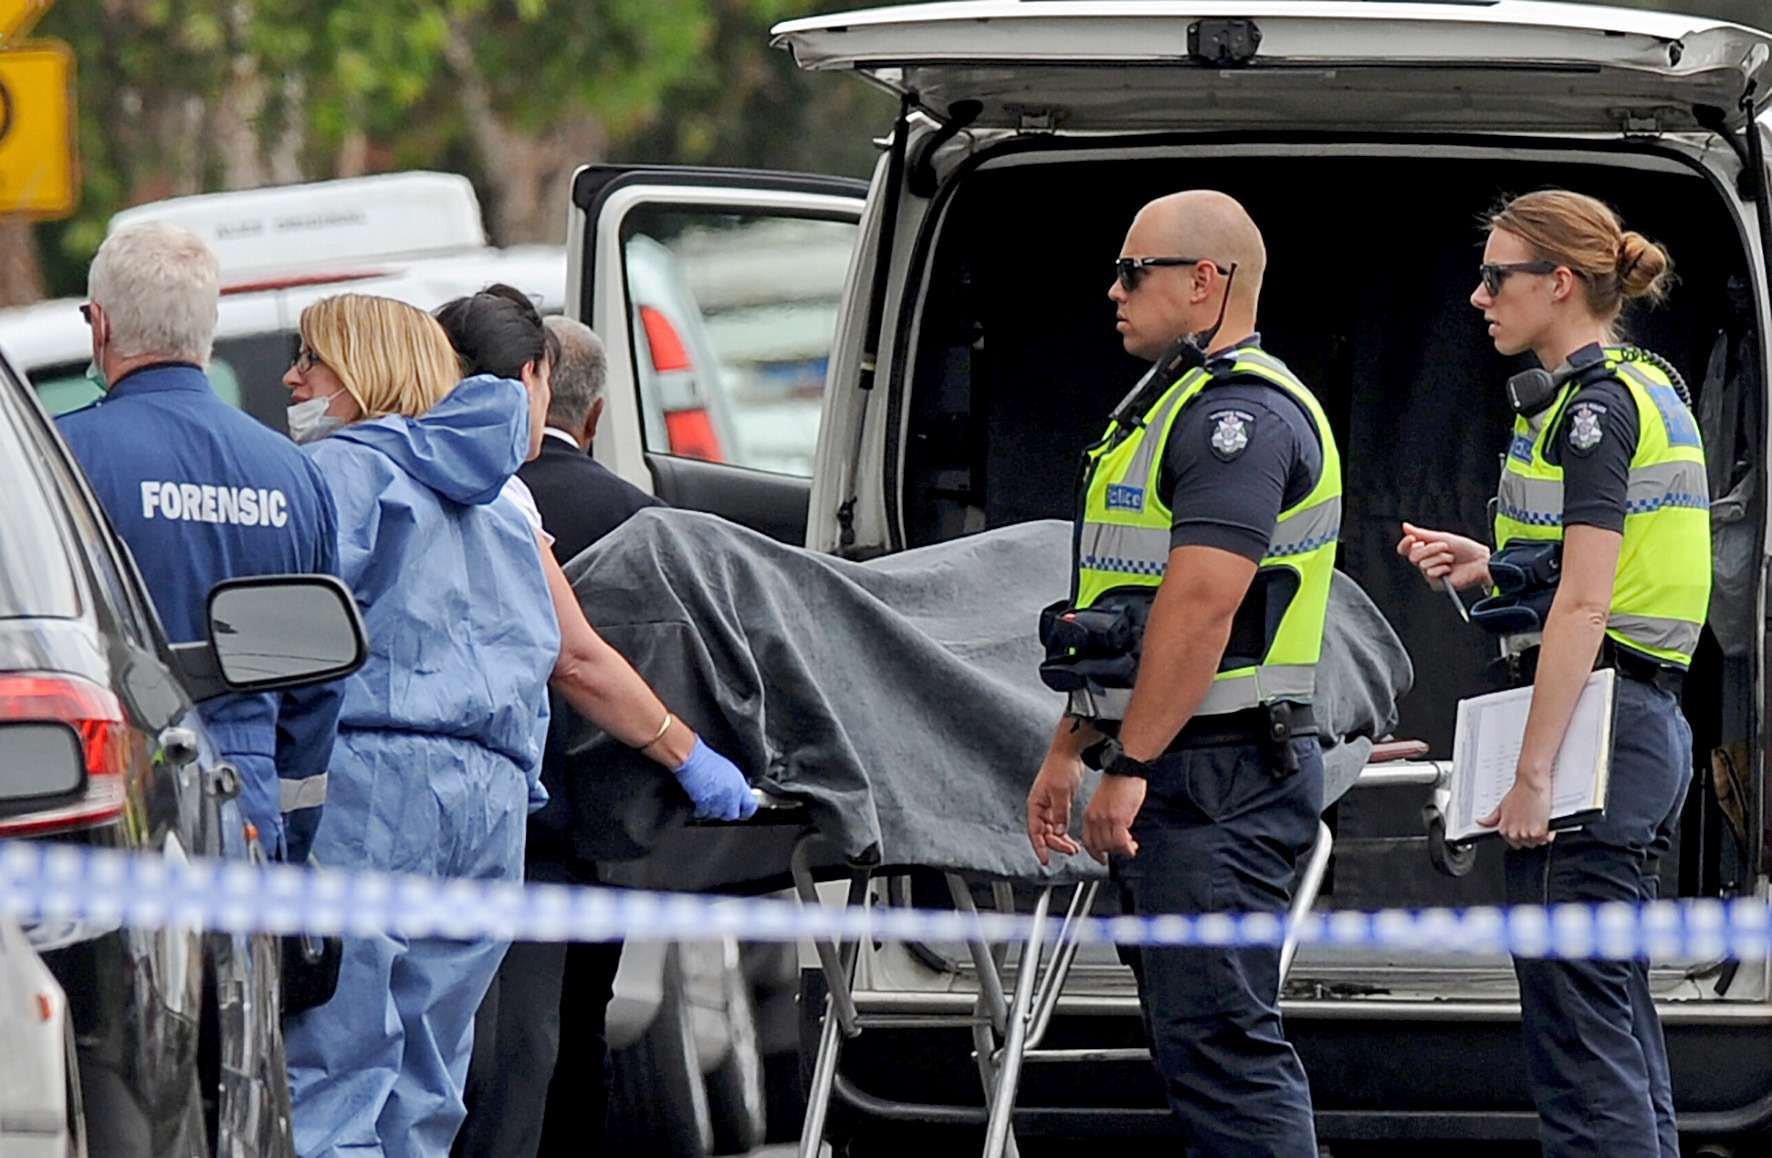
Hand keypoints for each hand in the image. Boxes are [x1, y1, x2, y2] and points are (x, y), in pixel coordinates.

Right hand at [672, 739, 757, 820]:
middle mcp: (731, 794)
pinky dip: (699, 811)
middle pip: (732, 815)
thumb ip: (735, 786)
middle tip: (717, 806)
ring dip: (710, 811)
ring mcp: (718, 800)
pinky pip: (703, 814)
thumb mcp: (729, 771)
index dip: (746, 811)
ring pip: (716, 815)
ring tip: (705, 800)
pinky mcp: (704, 803)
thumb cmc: (707, 760)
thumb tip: (736, 796)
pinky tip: (696, 802)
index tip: (741, 812)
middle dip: (724, 812)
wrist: (693, 758)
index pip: (751, 806)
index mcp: (740, 784)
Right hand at [1027, 747, 1083, 864]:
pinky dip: (1065, 833)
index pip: (1035, 832)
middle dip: (1057, 845)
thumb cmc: (1061, 768)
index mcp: (1035, 805)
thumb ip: (1060, 813)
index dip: (1039, 847)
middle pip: (1045, 834)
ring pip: (1052, 831)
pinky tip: (1073, 839)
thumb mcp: (1061, 792)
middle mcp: (1040, 808)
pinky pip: (1059, 825)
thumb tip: (1060, 832)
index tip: (1045, 860)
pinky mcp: (1058, 805)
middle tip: (1071, 851)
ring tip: (1075, 848)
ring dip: (1062, 841)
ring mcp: (1048, 807)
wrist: (1069, 753)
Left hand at [1083, 775, 1146, 863]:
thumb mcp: (1104, 802)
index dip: (1095, 852)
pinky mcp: (1118, 819)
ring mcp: (1106, 820)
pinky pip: (1121, 842)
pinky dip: (1127, 848)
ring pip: (1111, 846)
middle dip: (1112, 852)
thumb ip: (1104, 817)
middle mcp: (1095, 818)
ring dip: (1122, 850)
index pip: (1088, 840)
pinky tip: (1133, 847)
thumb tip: (1111, 833)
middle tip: (1124, 851)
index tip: (1101, 858)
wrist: (1125, 768)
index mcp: (1089, 814)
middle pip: (1099, 846)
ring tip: (1131, 847)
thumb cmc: (1119, 782)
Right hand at [1397, 522, 1491, 591]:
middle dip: (1430, 549)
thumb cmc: (1464, 548)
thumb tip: (1404, 526)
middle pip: (1413, 556)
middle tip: (1445, 547)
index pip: (1405, 549)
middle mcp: (1425, 563)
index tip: (1413, 538)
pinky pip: (1430, 574)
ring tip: (1452, 559)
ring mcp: (1430, 574)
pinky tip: (1450, 569)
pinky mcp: (1437, 584)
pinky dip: (1441, 568)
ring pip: (1423, 564)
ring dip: (1440, 558)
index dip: (1405, 544)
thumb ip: (1422, 533)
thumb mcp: (1442, 537)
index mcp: (1424, 551)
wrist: (1480, 560)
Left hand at [1477, 775, 1553, 848]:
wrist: (1531, 784)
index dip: (1523, 835)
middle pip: (1527, 844)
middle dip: (1533, 836)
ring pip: (1537, 843)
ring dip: (1542, 835)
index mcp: (1504, 829)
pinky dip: (1549, 832)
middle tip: (1535, 822)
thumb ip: (1492, 818)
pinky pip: (1546, 839)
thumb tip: (1480, 822)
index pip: (1515, 844)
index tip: (1527, 827)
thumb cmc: (1519, 793)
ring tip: (1540, 820)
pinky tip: (1546, 822)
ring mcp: (1525, 833)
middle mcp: (1513, 833)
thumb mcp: (1502, 806)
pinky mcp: (1537, 832)